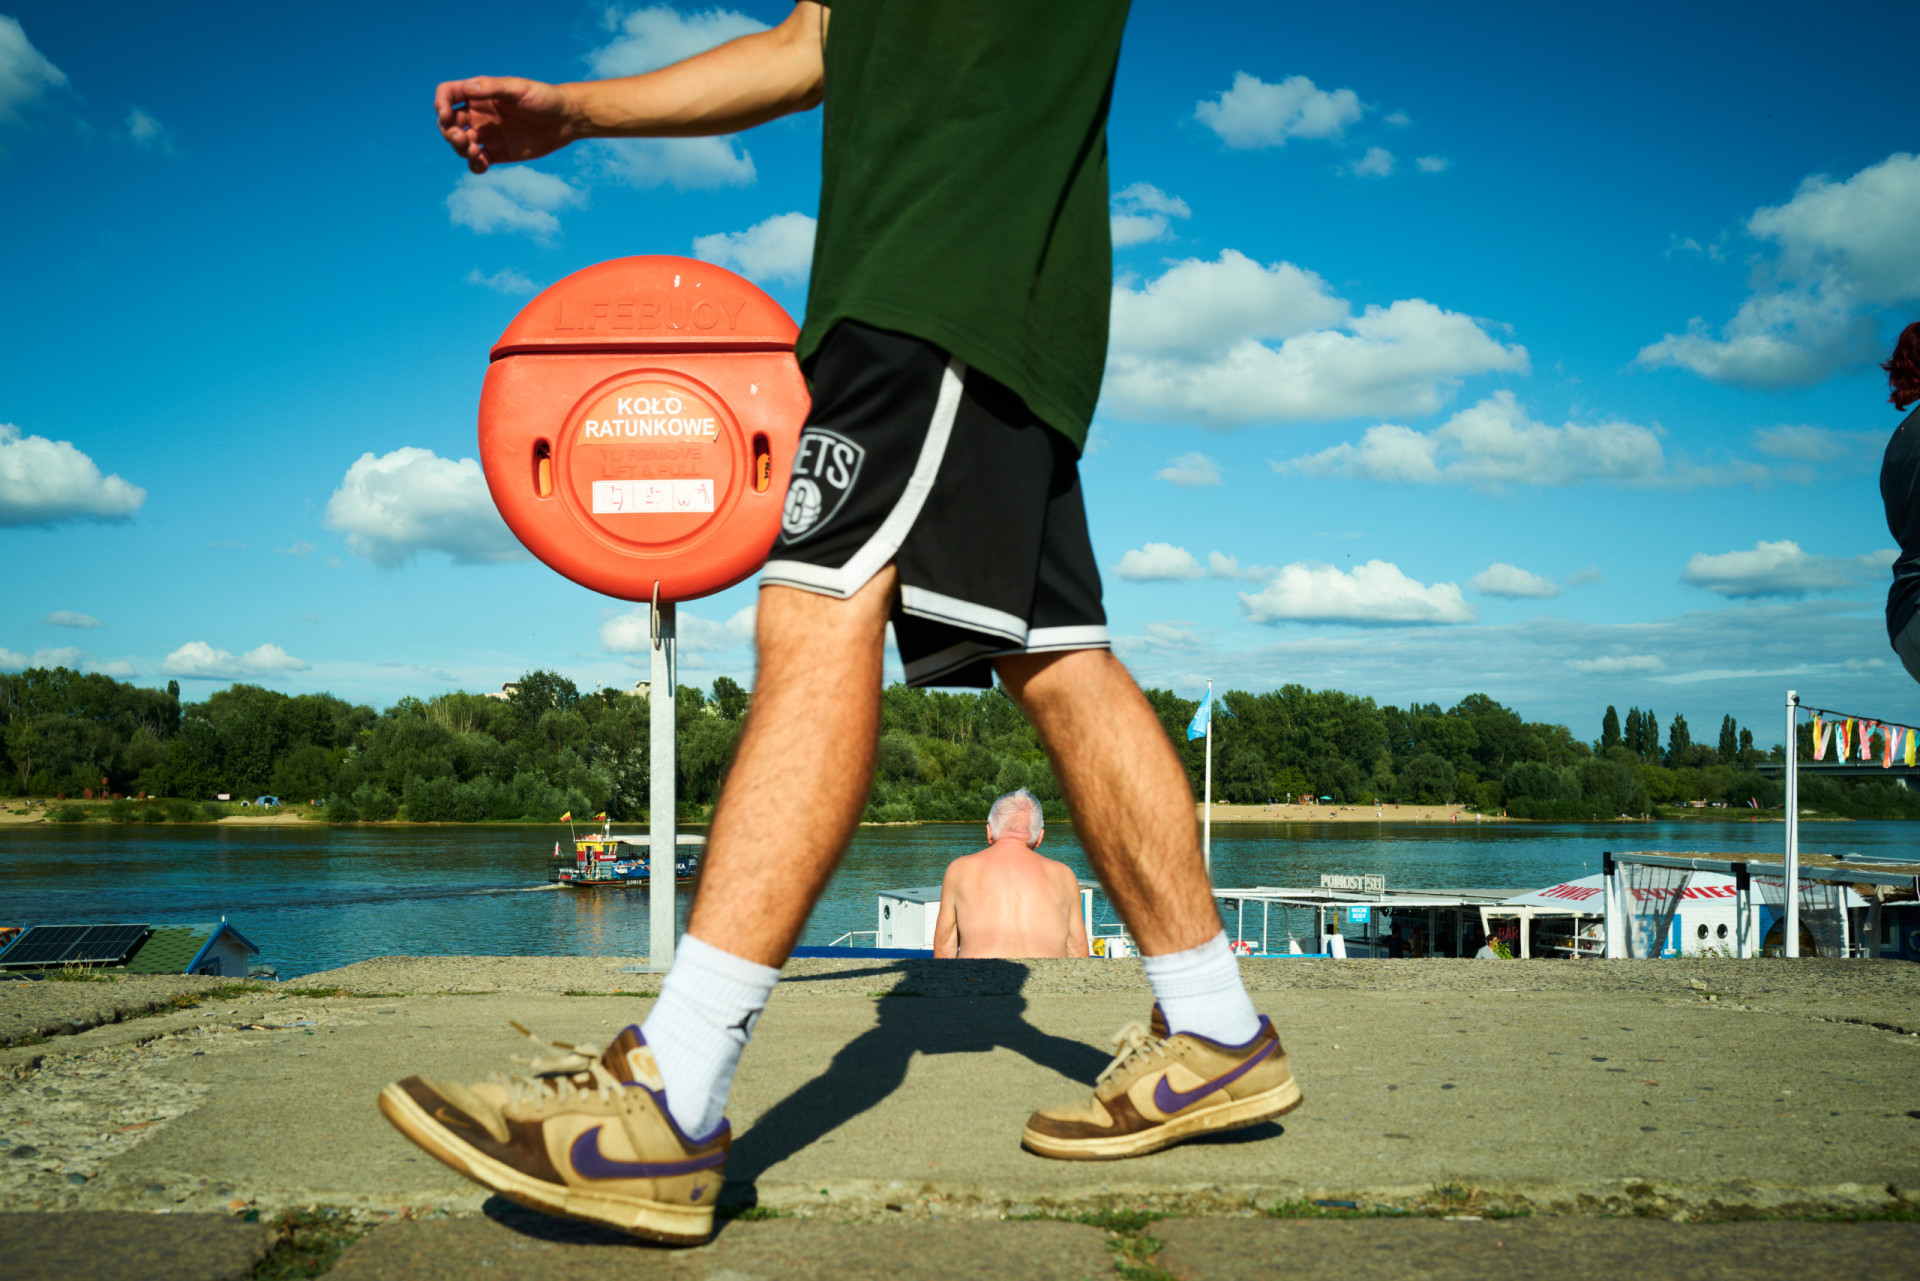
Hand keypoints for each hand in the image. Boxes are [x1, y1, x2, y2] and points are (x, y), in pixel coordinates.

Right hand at [434, 76, 576, 173]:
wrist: (565, 120)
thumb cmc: (542, 98)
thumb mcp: (518, 89)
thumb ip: (492, 89)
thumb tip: (467, 88)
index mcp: (479, 94)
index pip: (448, 95)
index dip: (441, 103)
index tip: (446, 114)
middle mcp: (479, 114)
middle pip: (449, 123)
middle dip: (448, 132)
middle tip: (463, 138)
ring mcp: (487, 134)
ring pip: (461, 144)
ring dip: (461, 149)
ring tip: (477, 151)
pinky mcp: (498, 152)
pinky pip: (478, 162)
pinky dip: (475, 165)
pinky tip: (482, 164)